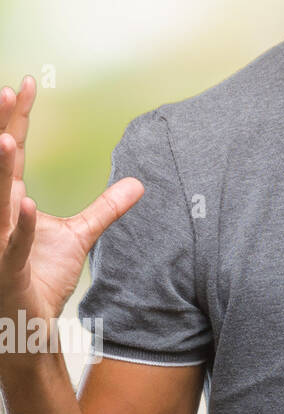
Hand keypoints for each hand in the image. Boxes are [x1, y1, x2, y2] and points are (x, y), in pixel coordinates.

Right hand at [0, 76, 143, 330]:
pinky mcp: (6, 273)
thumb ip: (105, 208)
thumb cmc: (39, 280)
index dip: (18, 118)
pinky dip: (21, 229)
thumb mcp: (77, 237)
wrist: (25, 330)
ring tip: (5, 138)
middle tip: (5, 92)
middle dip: (0, 130)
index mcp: (11, 203)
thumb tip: (139, 183)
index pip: (13, 152)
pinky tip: (27, 207)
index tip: (26, 83)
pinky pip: (12, 248)